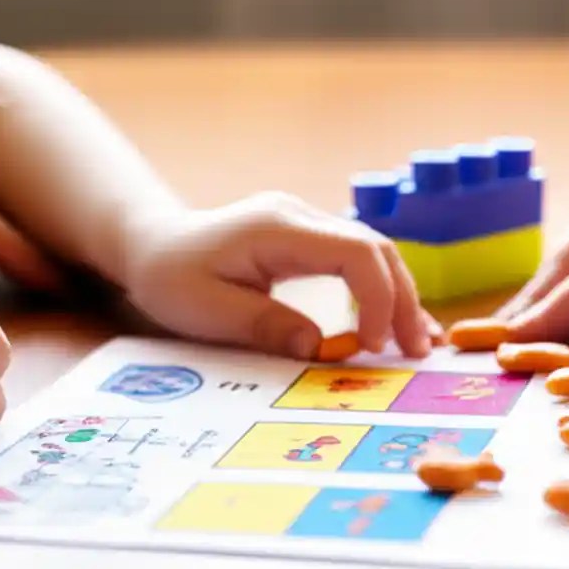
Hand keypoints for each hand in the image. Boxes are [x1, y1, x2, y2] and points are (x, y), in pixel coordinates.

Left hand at [122, 192, 441, 359]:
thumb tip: (317, 348)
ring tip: (414, 344)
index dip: (377, 297)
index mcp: (278, 227)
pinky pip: (357, 261)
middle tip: (416, 351)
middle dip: (402, 299)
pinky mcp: (309, 240)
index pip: (355, 251)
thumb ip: (263, 325)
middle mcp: (301, 217)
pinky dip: (380, 291)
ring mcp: (307, 224)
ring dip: (398, 296)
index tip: (372, 344)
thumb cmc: (171, 278)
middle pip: (376, 248)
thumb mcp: (206, 310)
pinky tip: (394, 324)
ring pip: (375, 252)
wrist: (152, 246)